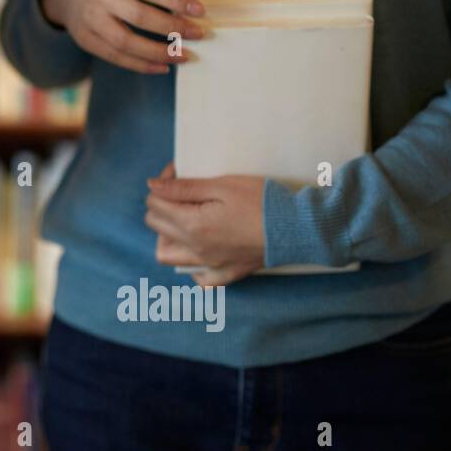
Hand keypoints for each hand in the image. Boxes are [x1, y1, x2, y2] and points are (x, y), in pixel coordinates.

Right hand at [39, 0, 205, 73]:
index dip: (175, 0)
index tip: (200, 11)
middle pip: (138, 16)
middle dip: (172, 28)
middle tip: (198, 34)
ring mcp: (90, 20)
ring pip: (126, 42)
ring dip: (158, 52)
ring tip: (184, 56)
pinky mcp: (86, 40)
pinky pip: (114, 57)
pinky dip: (140, 65)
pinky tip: (162, 66)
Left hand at [144, 162, 265, 285]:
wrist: (297, 227)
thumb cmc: (262, 201)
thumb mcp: (221, 186)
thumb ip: (183, 188)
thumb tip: (152, 185)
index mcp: (192, 225)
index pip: (155, 204)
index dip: (162, 183)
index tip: (177, 173)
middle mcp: (196, 249)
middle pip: (156, 226)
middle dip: (161, 204)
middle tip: (182, 191)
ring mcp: (210, 264)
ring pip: (168, 255)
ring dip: (167, 235)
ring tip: (183, 218)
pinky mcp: (227, 273)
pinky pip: (198, 277)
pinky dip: (191, 265)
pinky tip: (199, 247)